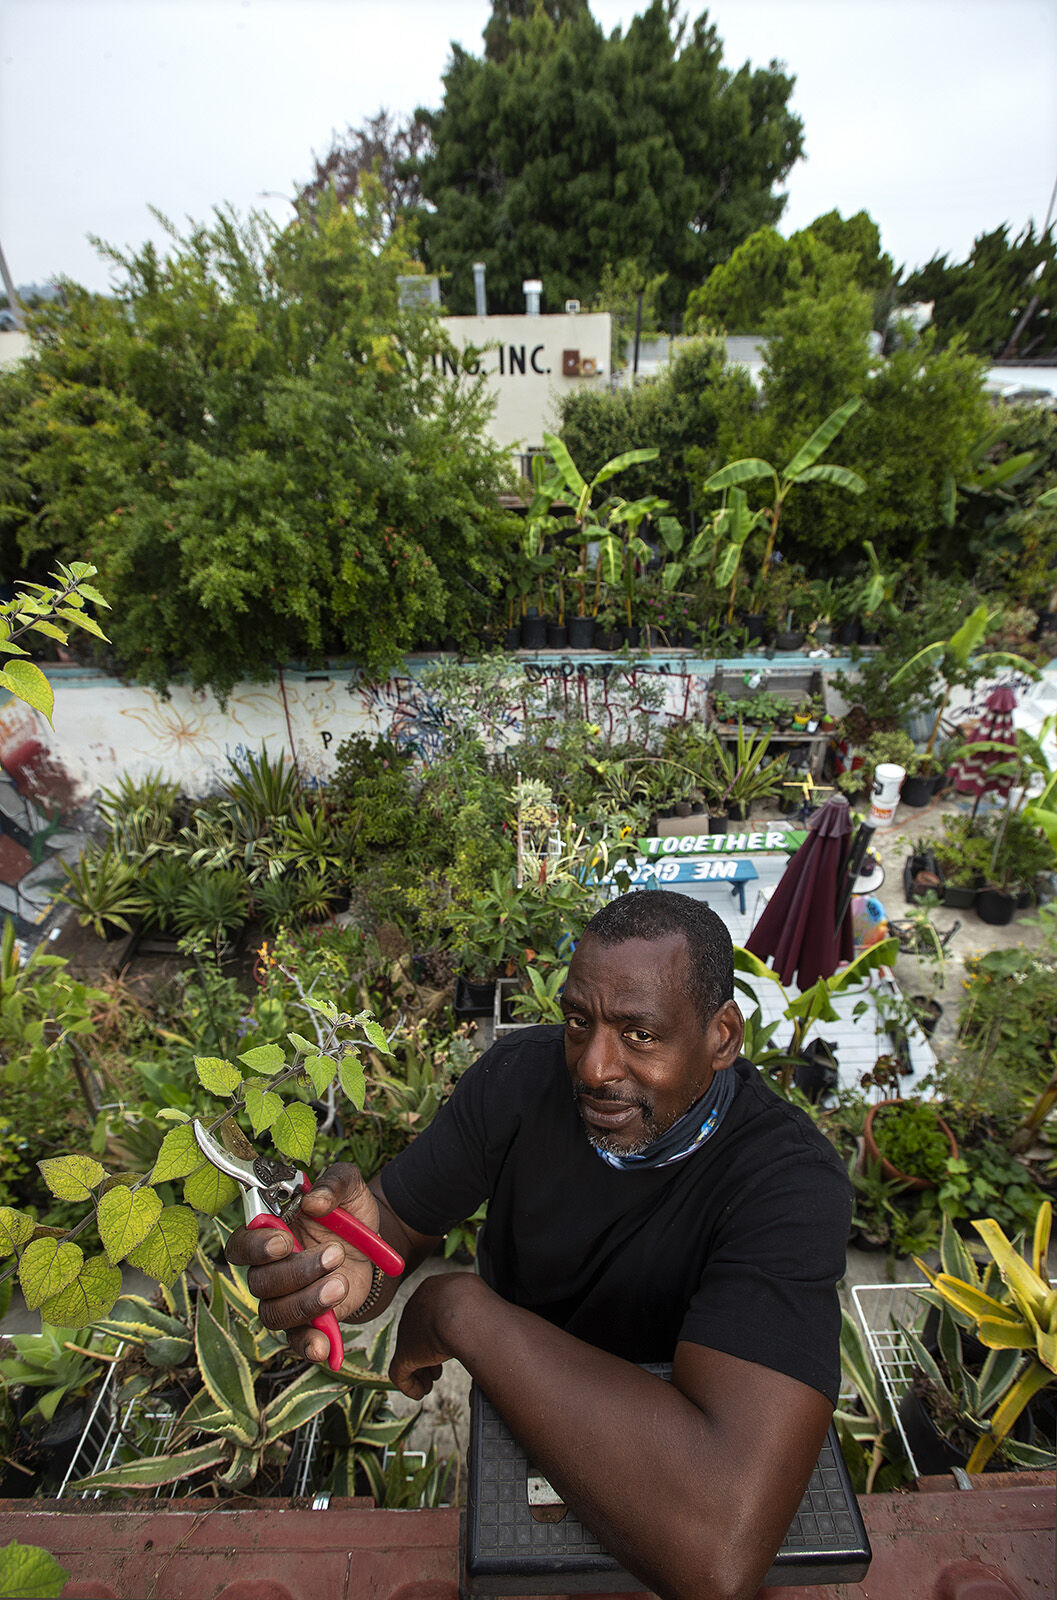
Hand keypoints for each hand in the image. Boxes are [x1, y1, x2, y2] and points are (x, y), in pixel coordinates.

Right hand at [225, 1163, 379, 1363]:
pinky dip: (308, 1345)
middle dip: (297, 1271)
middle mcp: (270, 1269)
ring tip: (341, 1284)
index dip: (255, 1247)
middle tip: (335, 1254)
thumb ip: (334, 1183)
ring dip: (307, 1302)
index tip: (285, 1242)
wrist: (374, 1244)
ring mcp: (286, 1298)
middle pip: (260, 1282)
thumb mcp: (350, 1187)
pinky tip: (325, 1346)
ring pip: (275, 1313)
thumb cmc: (348, 1211)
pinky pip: (296, 1341)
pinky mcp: (308, 1321)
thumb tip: (315, 1200)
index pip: (240, 1246)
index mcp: (270, 1232)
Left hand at [389, 1272, 481, 1399]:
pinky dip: (409, 1384)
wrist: (464, 1310)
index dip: (438, 1333)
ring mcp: (407, 1330)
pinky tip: (419, 1393)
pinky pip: (399, 1372)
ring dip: (420, 1370)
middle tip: (437, 1371)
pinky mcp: (404, 1353)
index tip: (448, 1349)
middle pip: (418, 1333)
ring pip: (409, 1352)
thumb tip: (485, 1322)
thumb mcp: (476, 1300)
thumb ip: (473, 1310)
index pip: (429, 1313)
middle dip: (428, 1354)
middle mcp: (415, 1307)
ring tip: (429, 1384)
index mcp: (432, 1290)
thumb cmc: (476, 1304)